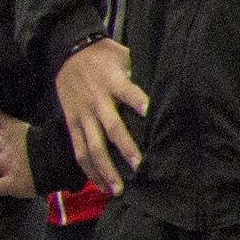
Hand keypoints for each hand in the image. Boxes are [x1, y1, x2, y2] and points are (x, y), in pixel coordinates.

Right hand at [53, 39, 146, 192]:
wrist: (69, 50)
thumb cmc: (105, 56)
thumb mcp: (126, 56)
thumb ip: (143, 73)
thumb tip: (170, 85)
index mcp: (114, 82)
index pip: (131, 94)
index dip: (141, 104)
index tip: (153, 115)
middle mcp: (98, 101)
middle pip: (112, 127)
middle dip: (126, 148)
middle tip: (140, 167)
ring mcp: (82, 114)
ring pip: (92, 146)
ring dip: (105, 169)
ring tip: (118, 189)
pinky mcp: (71, 122)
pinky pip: (78, 150)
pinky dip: (88, 169)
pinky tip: (99, 184)